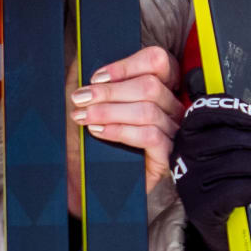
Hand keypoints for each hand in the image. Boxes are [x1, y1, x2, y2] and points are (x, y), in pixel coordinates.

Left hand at [64, 45, 183, 213]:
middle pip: (150, 86)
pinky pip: (150, 136)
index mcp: (157, 90)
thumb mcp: (88, 108)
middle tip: (81, 99)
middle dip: (110, 91)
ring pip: (148, 110)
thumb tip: (78, 63)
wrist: (90, 188)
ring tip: (84, 117)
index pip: (158, 62)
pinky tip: (99, 132)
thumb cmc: (92, 147)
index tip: (97, 77)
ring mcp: (172, 133)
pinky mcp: (167, 157)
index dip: (127, 65)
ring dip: (109, 111)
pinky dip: (121, 130)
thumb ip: (88, 84)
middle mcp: (170, 109)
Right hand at [169, 94, 250, 250]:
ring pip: (237, 161)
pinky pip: (237, 188)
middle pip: (230, 137)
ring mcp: (188, 181)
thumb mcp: (226, 155)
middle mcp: (183, 155)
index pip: (205, 111)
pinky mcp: (199, 205)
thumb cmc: (226, 187)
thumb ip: (237, 134)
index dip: (235, 112)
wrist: (220, 231)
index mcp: (188, 136)